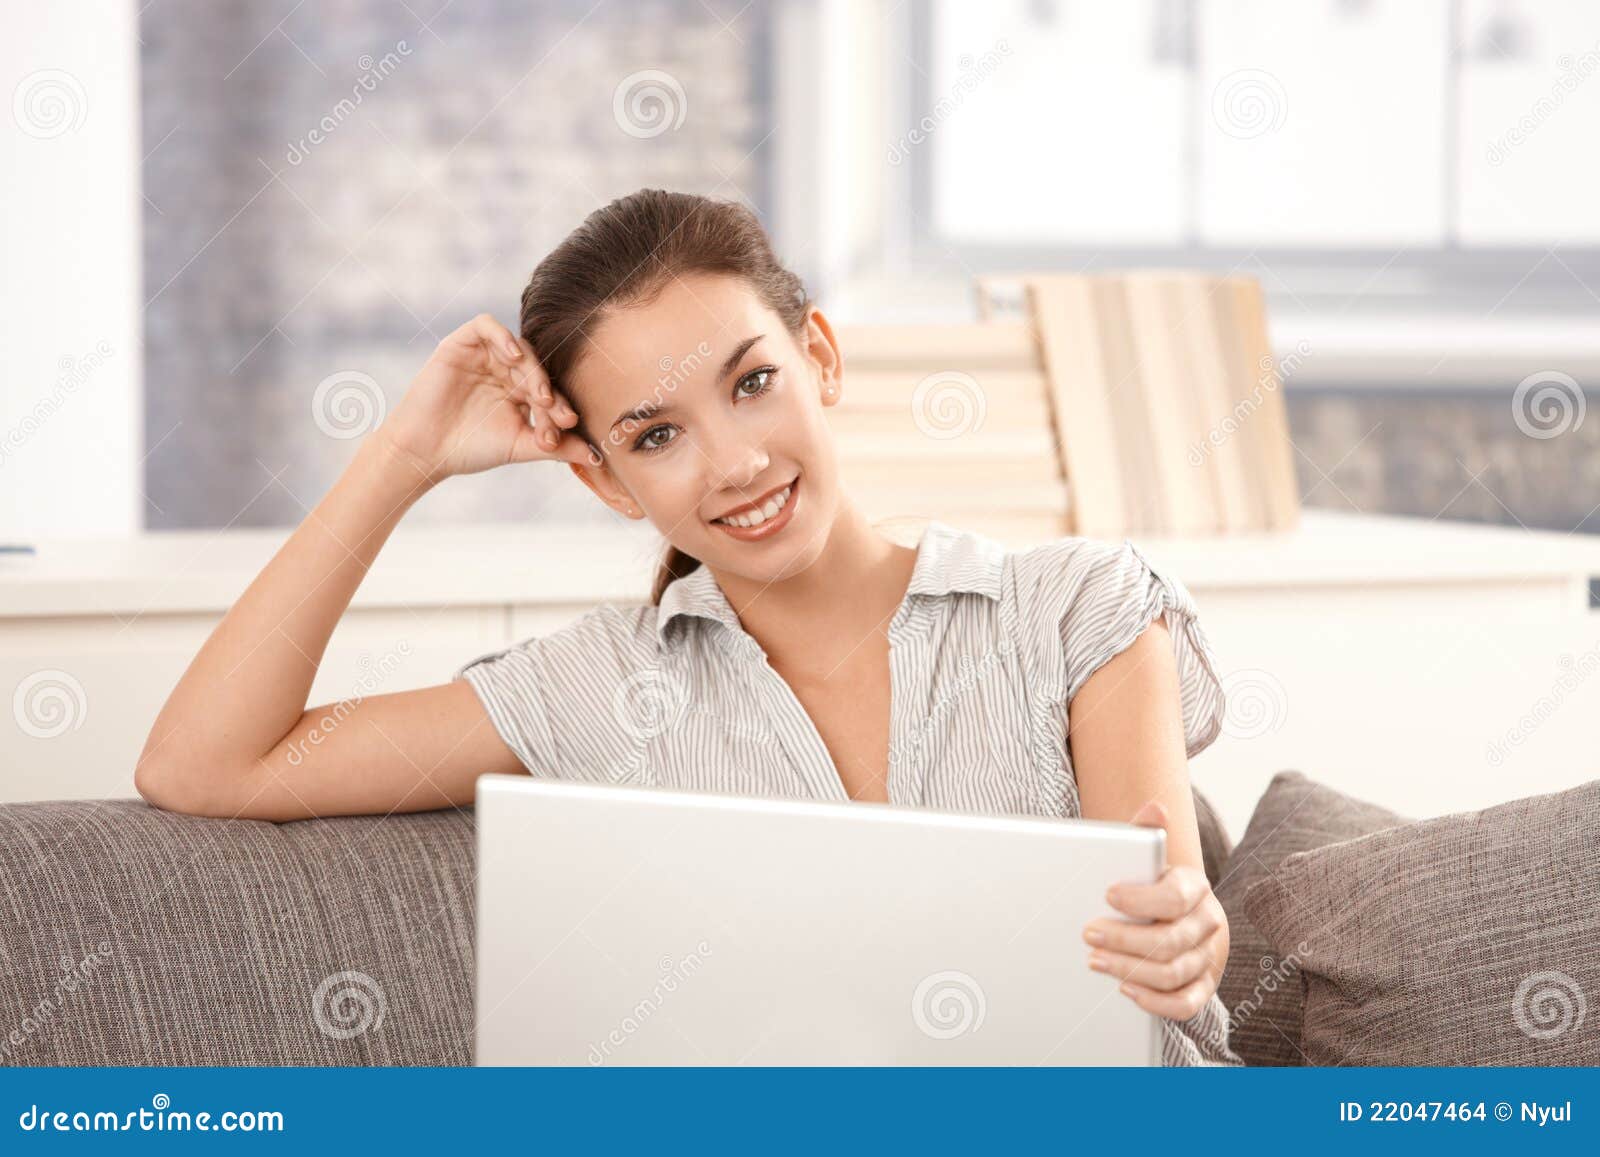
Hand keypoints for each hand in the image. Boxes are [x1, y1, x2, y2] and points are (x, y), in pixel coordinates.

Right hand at [376, 312, 598, 484]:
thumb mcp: (520, 447)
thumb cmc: (471, 450)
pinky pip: (487, 326)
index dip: (562, 406)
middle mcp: (507, 370)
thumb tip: (599, 457)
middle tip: (556, 412)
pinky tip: (514, 357)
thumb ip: (557, 447)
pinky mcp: (461, 343)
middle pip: (539, 368)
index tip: (569, 425)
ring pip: (520, 348)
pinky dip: (503, 337)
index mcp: (523, 392)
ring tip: (538, 394)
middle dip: (550, 390)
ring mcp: (485, 355)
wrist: (425, 451)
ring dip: (533, 369)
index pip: (551, 390)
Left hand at [1082, 800, 1227, 1021]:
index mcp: (1195, 887)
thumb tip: (1154, 806)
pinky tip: (1125, 988)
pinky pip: (1186, 1003)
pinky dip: (1156, 1002)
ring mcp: (1208, 957)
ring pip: (1174, 972)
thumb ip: (1146, 833)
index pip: (1176, 896)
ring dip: (1130, 969)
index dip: (1141, 899)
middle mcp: (1209, 923)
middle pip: (1170, 940)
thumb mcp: (1148, 857)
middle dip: (1125, 939)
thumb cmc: (1150, 883)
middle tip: (1088, 933)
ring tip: (1094, 960)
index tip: (1107, 895)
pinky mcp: (1204, 986)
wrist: (1174, 912)